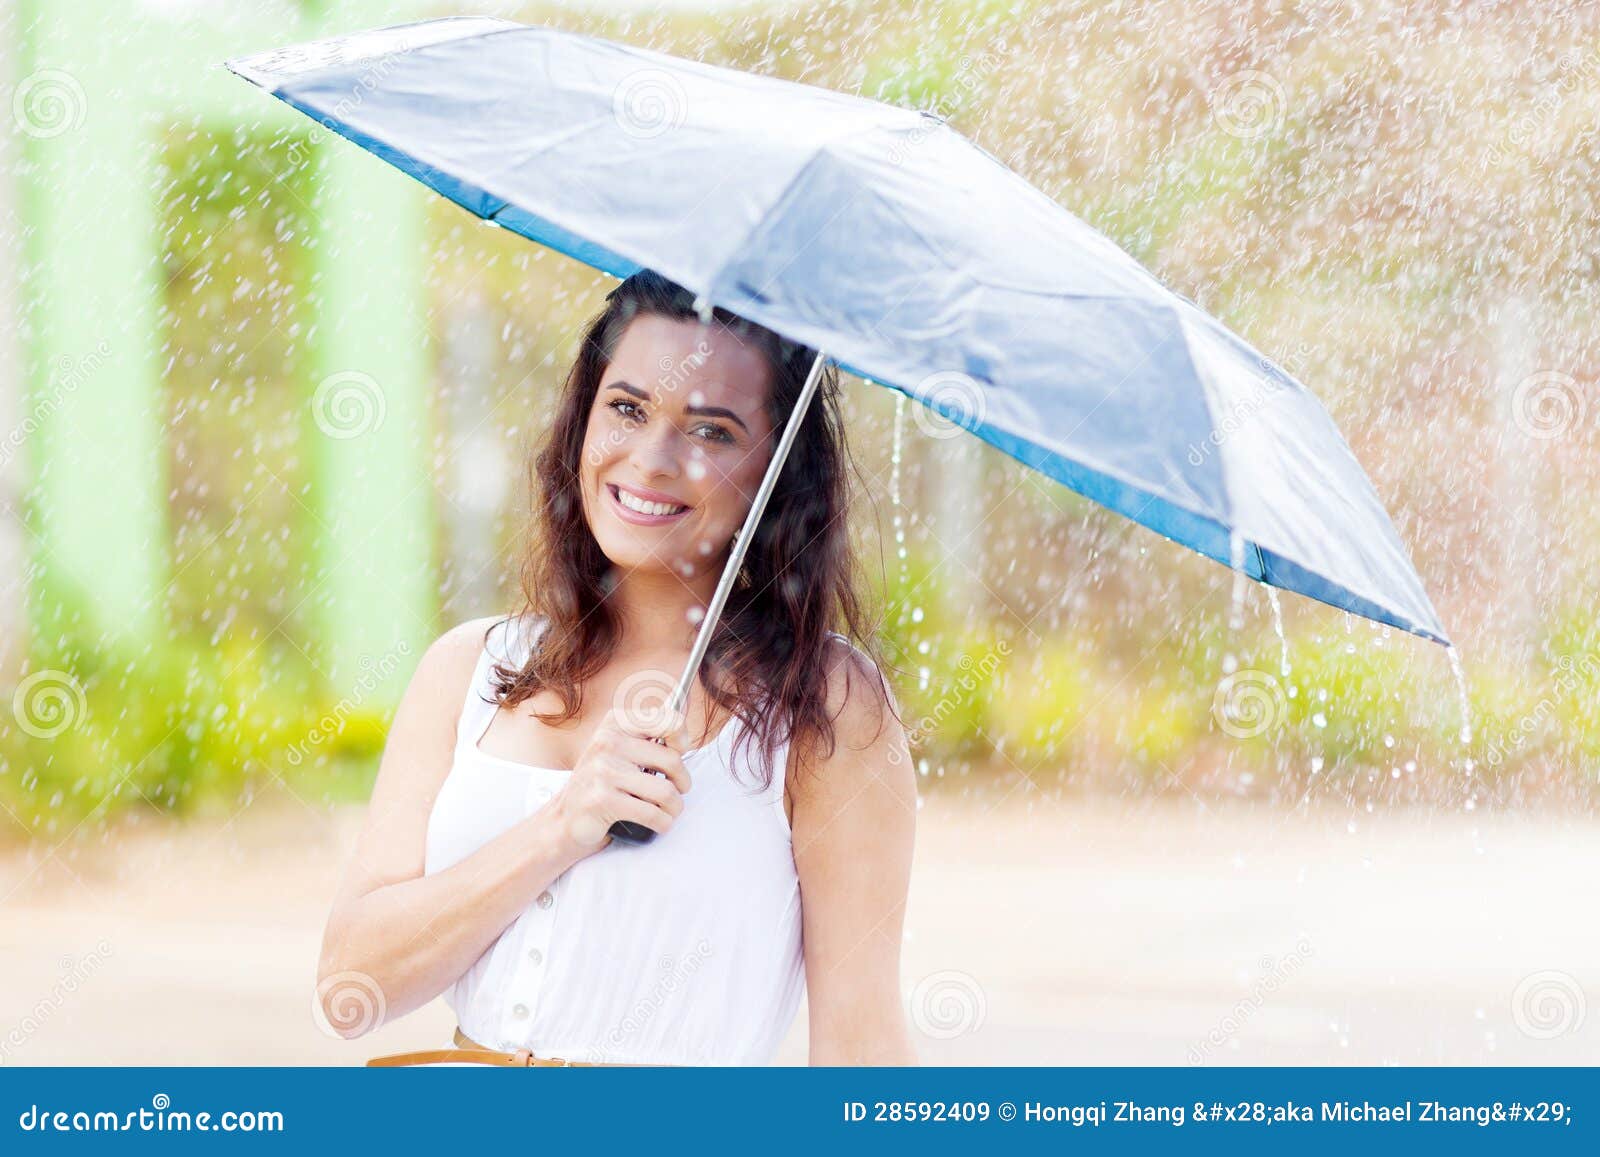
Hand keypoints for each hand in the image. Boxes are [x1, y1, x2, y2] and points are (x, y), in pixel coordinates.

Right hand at [543, 704, 692, 858]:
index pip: (669, 720)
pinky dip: (663, 823)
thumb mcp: (620, 751)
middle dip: (682, 782)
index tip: (680, 754)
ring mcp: (602, 770)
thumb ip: (649, 739)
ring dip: (674, 807)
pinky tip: (658, 823)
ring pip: (666, 791)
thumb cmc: (602, 785)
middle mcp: (607, 741)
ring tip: (668, 810)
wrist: (564, 819)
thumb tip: (684, 738)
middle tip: (676, 791)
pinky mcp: (601, 800)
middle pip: (672, 760)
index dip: (683, 740)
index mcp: (616, 723)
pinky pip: (652, 814)